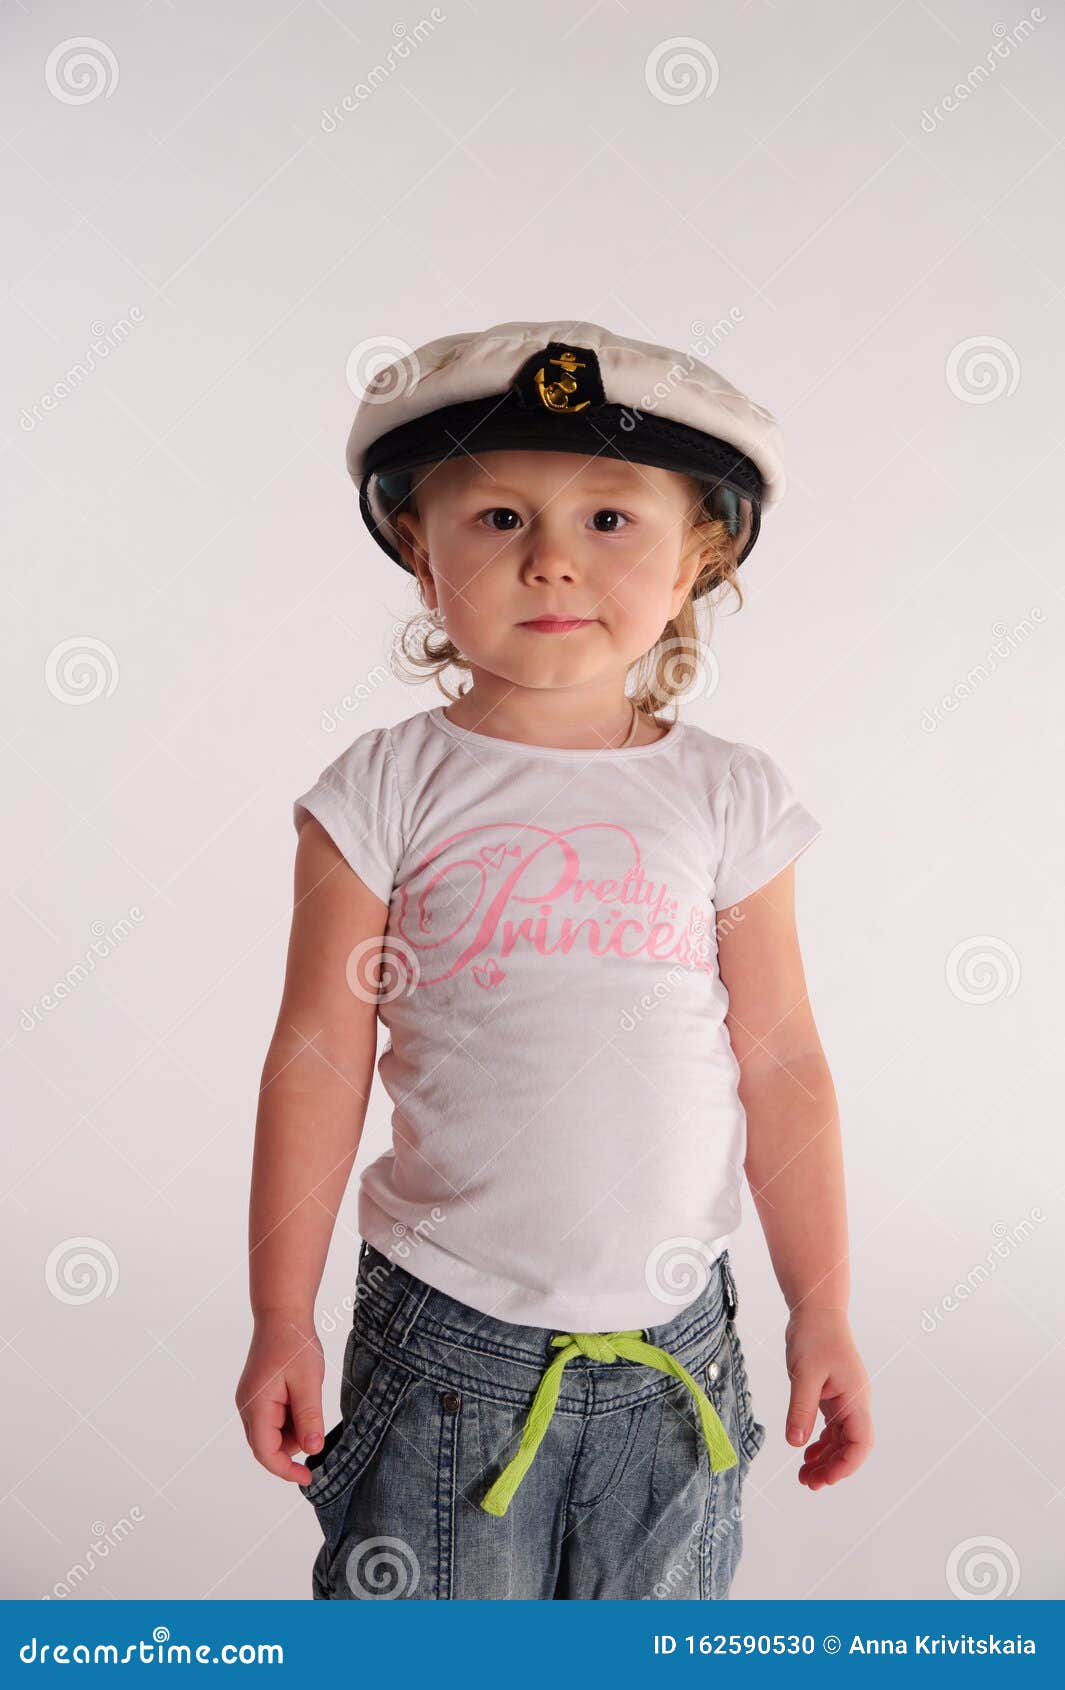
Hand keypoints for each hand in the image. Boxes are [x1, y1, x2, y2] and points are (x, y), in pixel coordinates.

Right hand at [235, 1310, 325, 1484]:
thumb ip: (309, 1417)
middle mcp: (247, 1406)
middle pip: (267, 1445)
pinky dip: (290, 1417)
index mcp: (256, 1405)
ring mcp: (250, 1400)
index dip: (285, 1470)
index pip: (265, 1452)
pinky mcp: (258, 1394)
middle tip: (316, 1425)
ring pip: (272, 1432)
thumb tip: (313, 1449)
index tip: (308, 1478)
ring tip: (309, 1399)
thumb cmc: (294, 1343)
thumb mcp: (308, 1382)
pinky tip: (302, 1396)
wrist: (282, 1314)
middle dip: (294, 1445)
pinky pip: (273, 1418)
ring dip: (294, 1429)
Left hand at [783, 1306, 872, 1489]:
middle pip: (851, 1446)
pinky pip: (832, 1427)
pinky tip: (806, 1452)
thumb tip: (796, 1444)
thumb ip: (801, 1409)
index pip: (861, 1442)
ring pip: (841, 1439)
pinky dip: (820, 1443)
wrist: (816, 1310)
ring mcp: (845, 1400)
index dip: (846, 1465)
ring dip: (826, 1459)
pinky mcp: (833, 1396)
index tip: (826, 1479)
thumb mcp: (804, 1374)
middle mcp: (855, 1402)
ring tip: (804, 1476)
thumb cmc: (814, 1335)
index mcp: (855, 1398)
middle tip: (807, 1483)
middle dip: (832, 1468)